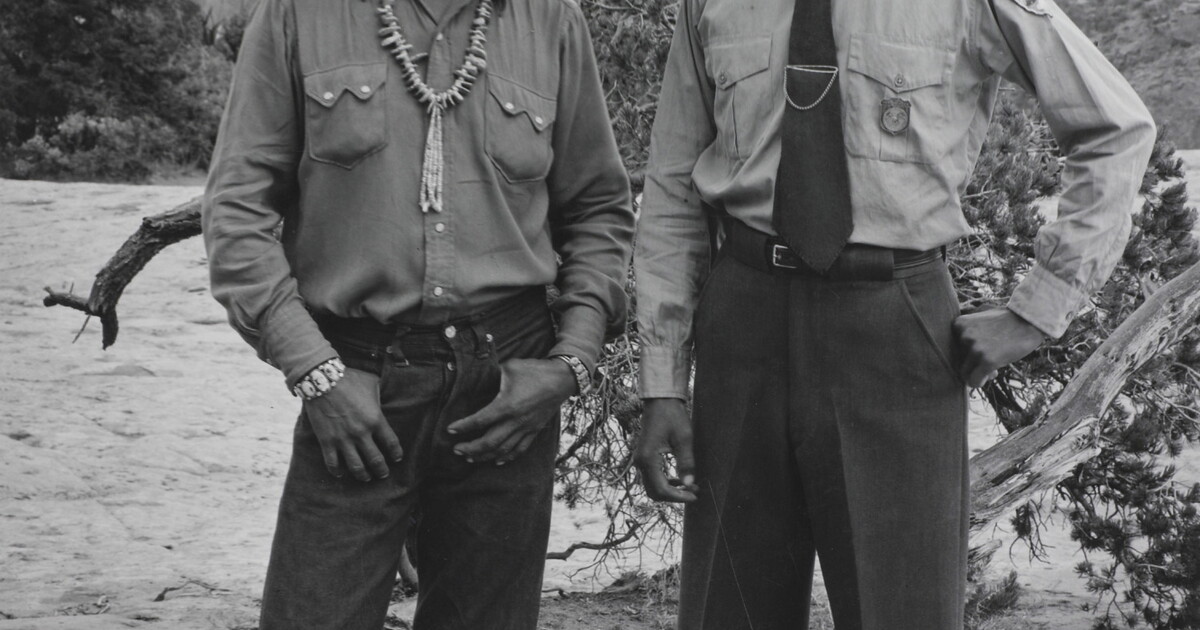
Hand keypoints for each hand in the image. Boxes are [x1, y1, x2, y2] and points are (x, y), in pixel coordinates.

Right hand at [304, 367, 402, 481]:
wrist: (322, 379)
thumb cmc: (349, 379)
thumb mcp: (372, 384)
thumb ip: (380, 396)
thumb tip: (385, 398)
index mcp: (376, 420)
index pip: (392, 444)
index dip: (396, 454)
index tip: (397, 459)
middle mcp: (362, 433)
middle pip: (376, 460)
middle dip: (382, 470)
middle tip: (383, 474)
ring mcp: (343, 439)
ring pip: (356, 466)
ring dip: (363, 475)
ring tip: (366, 478)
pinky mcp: (327, 441)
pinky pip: (332, 463)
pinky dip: (337, 471)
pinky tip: (340, 474)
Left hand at [446, 358, 575, 464]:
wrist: (561, 379)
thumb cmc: (534, 370)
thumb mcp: (510, 367)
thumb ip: (492, 375)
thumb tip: (476, 376)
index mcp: (507, 405)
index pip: (480, 420)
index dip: (463, 426)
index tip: (450, 429)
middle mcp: (516, 420)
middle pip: (490, 442)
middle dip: (471, 449)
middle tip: (456, 450)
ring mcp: (527, 428)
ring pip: (503, 450)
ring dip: (485, 456)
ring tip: (470, 458)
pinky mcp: (535, 431)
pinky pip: (520, 450)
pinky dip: (507, 457)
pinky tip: (496, 460)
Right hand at [633, 398, 697, 502]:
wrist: (660, 400)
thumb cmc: (672, 416)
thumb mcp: (684, 438)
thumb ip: (686, 462)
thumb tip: (689, 484)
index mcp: (648, 458)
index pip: (661, 489)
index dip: (678, 497)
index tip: (694, 496)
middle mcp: (640, 462)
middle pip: (654, 492)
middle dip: (674, 496)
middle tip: (693, 492)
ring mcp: (640, 460)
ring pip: (652, 487)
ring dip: (669, 491)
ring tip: (689, 487)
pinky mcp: (643, 457)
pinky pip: (651, 477)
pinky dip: (664, 483)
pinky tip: (679, 480)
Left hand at [953, 307, 1046, 387]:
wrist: (1030, 319)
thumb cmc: (1007, 320)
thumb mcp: (981, 318)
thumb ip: (970, 334)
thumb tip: (964, 360)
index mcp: (959, 324)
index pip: (952, 347)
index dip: (965, 351)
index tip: (981, 348)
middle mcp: (964, 336)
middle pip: (958, 361)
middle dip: (973, 363)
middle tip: (990, 358)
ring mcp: (975, 349)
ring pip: (965, 373)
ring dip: (978, 372)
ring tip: (994, 364)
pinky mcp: (987, 361)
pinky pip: (973, 381)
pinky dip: (979, 382)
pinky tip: (992, 374)